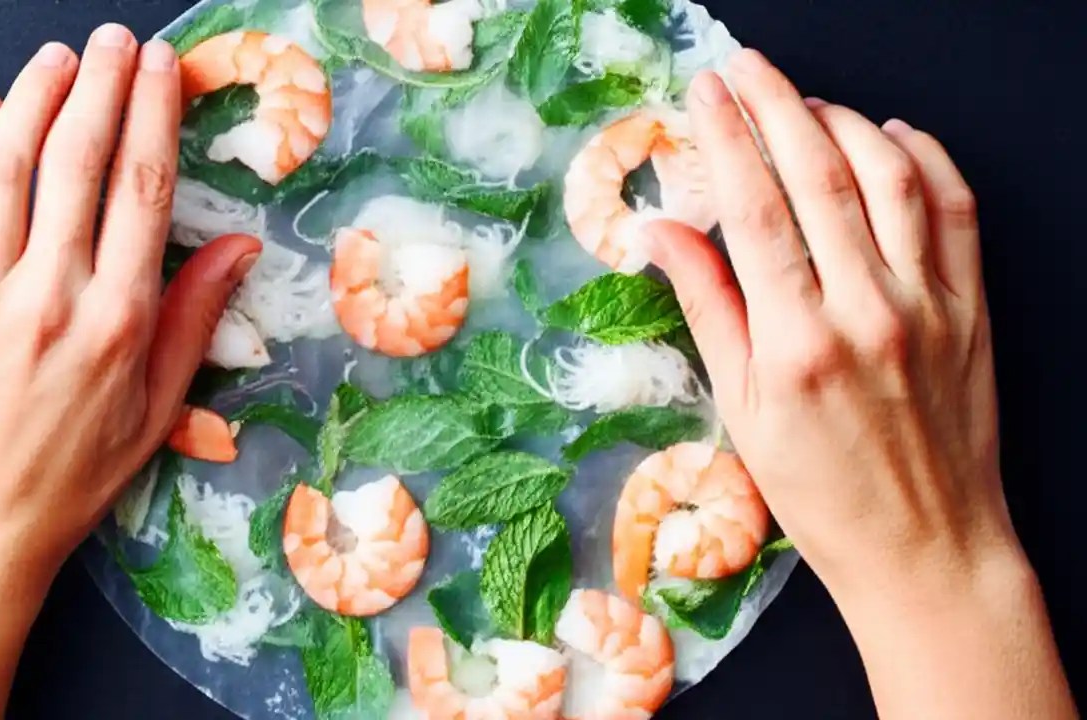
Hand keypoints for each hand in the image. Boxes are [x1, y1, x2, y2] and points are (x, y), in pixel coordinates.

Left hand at [0, 25, 261, 719]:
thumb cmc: (73, 475)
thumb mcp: (157, 410)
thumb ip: (195, 320)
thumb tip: (238, 247)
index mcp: (117, 323)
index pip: (140, 193)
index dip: (152, 117)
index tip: (160, 68)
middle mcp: (49, 297)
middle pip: (75, 163)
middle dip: (99, 87)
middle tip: (116, 41)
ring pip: (5, 170)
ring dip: (31, 100)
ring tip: (56, 58)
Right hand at [651, 49, 1008, 597]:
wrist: (925, 547)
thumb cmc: (821, 493)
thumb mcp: (740, 410)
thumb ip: (705, 309)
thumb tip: (659, 234)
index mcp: (795, 344)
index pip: (754, 211)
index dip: (726, 139)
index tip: (704, 94)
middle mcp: (865, 312)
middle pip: (818, 176)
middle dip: (776, 105)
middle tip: (746, 67)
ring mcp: (927, 304)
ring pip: (890, 177)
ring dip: (843, 122)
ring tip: (805, 101)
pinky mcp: (972, 307)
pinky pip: (957, 207)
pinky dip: (926, 156)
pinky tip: (893, 134)